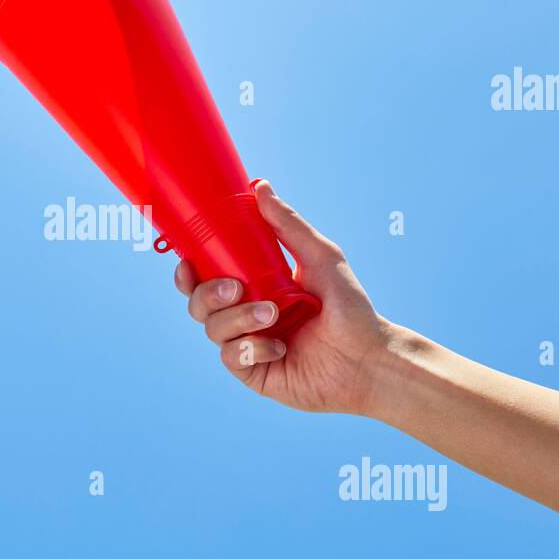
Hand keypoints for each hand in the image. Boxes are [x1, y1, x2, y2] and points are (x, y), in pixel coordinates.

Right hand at [174, 180, 392, 414]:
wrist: (369, 358)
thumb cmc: (350, 308)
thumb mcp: (321, 257)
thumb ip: (288, 225)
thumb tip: (260, 186)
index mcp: (253, 287)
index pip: (206, 278)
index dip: (188, 273)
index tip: (189, 262)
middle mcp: (245, 316)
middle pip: (198, 304)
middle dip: (208, 295)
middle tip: (235, 289)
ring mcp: (248, 345)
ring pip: (213, 330)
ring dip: (237, 319)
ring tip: (272, 315)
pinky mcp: (255, 373)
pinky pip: (232, 358)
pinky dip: (252, 349)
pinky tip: (279, 347)